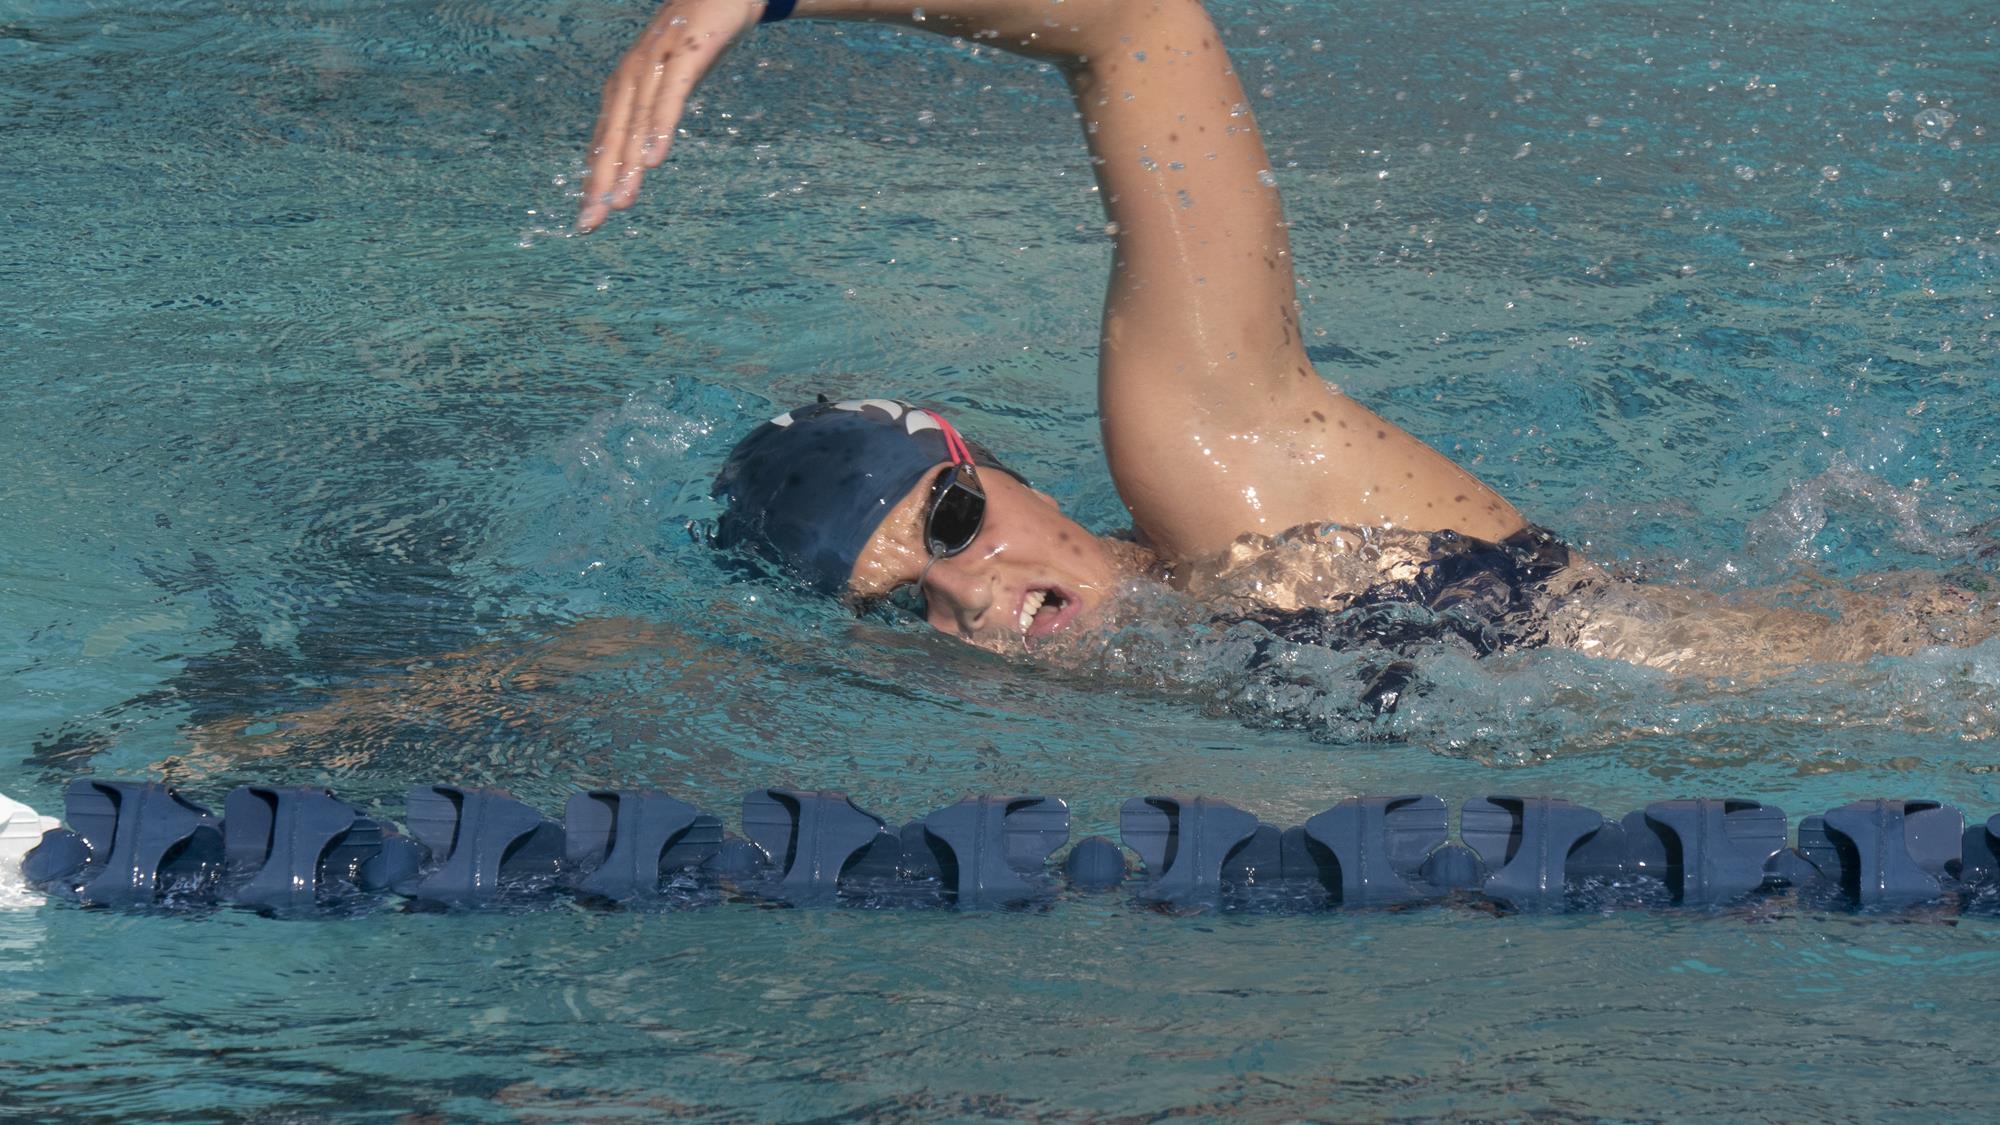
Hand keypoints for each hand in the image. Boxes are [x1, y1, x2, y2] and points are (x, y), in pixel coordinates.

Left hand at [577, 0, 767, 232]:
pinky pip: (670, 97)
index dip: (595, 183)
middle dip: (601, 183)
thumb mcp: (670, 83)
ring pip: (637, 123)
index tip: (588, 222)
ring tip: (622, 203)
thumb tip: (642, 156)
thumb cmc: (693, 40)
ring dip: (628, 165)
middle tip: (592, 223)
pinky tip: (656, 159)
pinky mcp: (684, 54)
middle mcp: (630, 77)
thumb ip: (655, 115)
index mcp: (624, 88)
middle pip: (612, 138)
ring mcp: (655, 64)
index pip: (605, 143)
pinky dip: (660, 128)